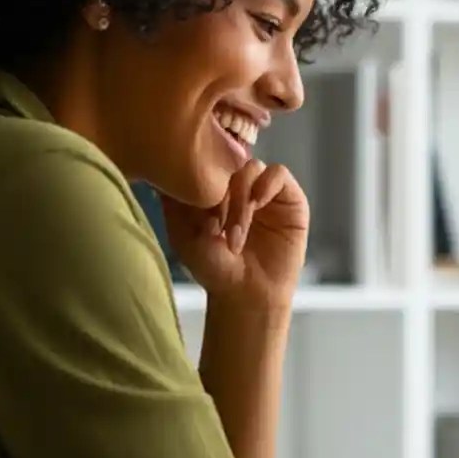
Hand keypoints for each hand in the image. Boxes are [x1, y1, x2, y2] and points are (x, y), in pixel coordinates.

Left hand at [162, 160, 309, 308]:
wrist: (247, 295)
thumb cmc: (214, 268)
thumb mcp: (184, 234)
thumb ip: (175, 200)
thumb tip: (168, 167)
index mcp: (213, 189)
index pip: (205, 162)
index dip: (200, 182)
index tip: (196, 218)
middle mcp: (239, 185)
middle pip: (228, 163)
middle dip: (220, 195)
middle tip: (215, 229)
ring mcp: (264, 190)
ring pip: (251, 167)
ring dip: (241, 198)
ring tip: (236, 233)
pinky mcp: (290, 198)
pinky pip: (279, 173)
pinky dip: (266, 185)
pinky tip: (257, 205)